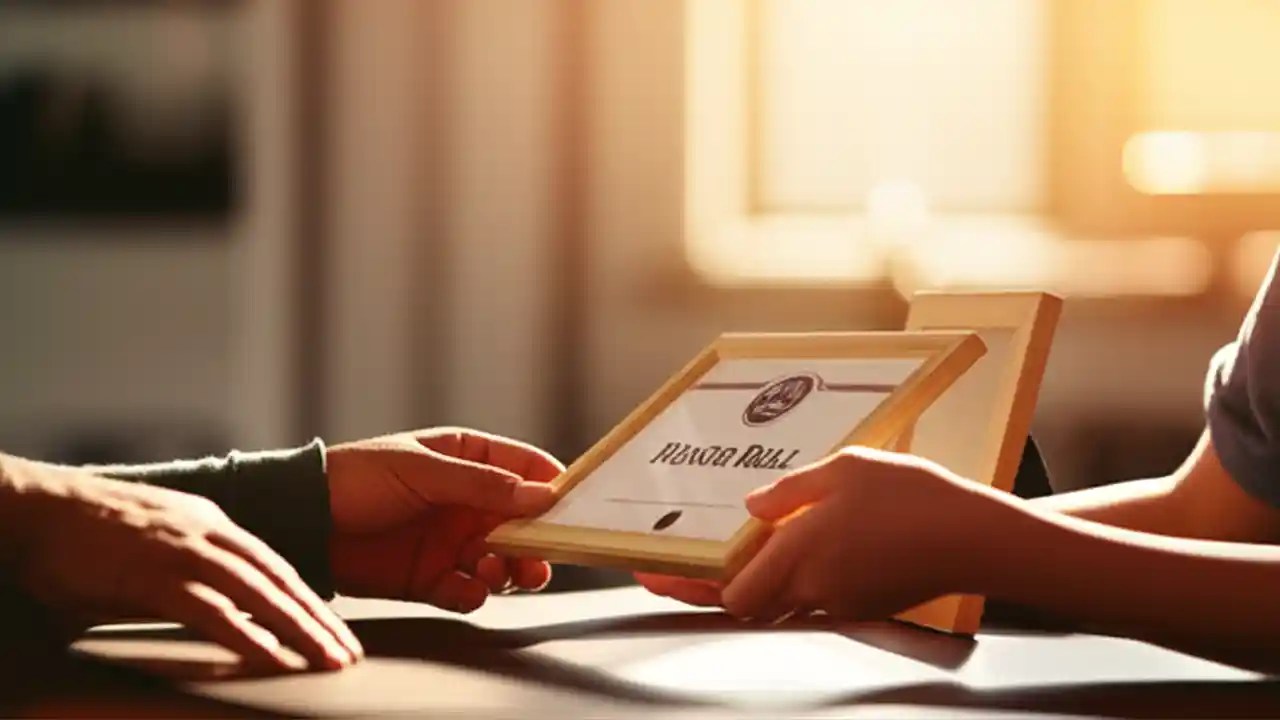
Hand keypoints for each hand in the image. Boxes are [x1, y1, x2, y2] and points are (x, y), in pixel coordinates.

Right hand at [0, 458, 360, 671]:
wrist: (33, 509)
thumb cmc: (84, 532)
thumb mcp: (154, 543)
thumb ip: (192, 566)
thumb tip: (220, 605)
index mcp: (210, 523)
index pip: (274, 565)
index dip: (307, 599)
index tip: (332, 628)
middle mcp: (207, 532)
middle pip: (279, 580)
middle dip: (319, 620)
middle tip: (347, 654)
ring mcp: (182, 552)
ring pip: (258, 595)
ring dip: (299, 631)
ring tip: (327, 662)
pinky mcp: (153, 576)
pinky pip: (213, 612)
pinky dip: (248, 637)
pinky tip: (274, 659)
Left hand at [325, 427, 562, 612]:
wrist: (302, 524)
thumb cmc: (357, 479)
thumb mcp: (422, 469)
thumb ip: (482, 484)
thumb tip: (542, 493)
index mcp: (468, 459)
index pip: (526, 468)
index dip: (553, 486)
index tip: (572, 507)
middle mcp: (467, 501)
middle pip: (524, 522)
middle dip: (537, 541)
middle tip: (538, 556)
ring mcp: (452, 540)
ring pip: (503, 560)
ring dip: (508, 569)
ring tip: (494, 569)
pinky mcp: (432, 577)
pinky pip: (469, 590)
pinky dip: (473, 592)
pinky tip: (464, 587)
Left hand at [638, 446, 1008, 620]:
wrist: (976, 537)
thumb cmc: (915, 496)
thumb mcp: (846, 469)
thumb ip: (791, 492)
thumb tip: (750, 507)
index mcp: (802, 551)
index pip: (732, 592)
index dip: (691, 585)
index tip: (655, 574)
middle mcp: (815, 586)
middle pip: (747, 604)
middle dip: (714, 586)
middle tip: (680, 565)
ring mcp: (840, 600)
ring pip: (778, 604)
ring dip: (753, 584)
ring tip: (737, 551)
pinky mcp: (863, 604)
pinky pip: (811, 598)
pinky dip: (792, 581)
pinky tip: (796, 549)